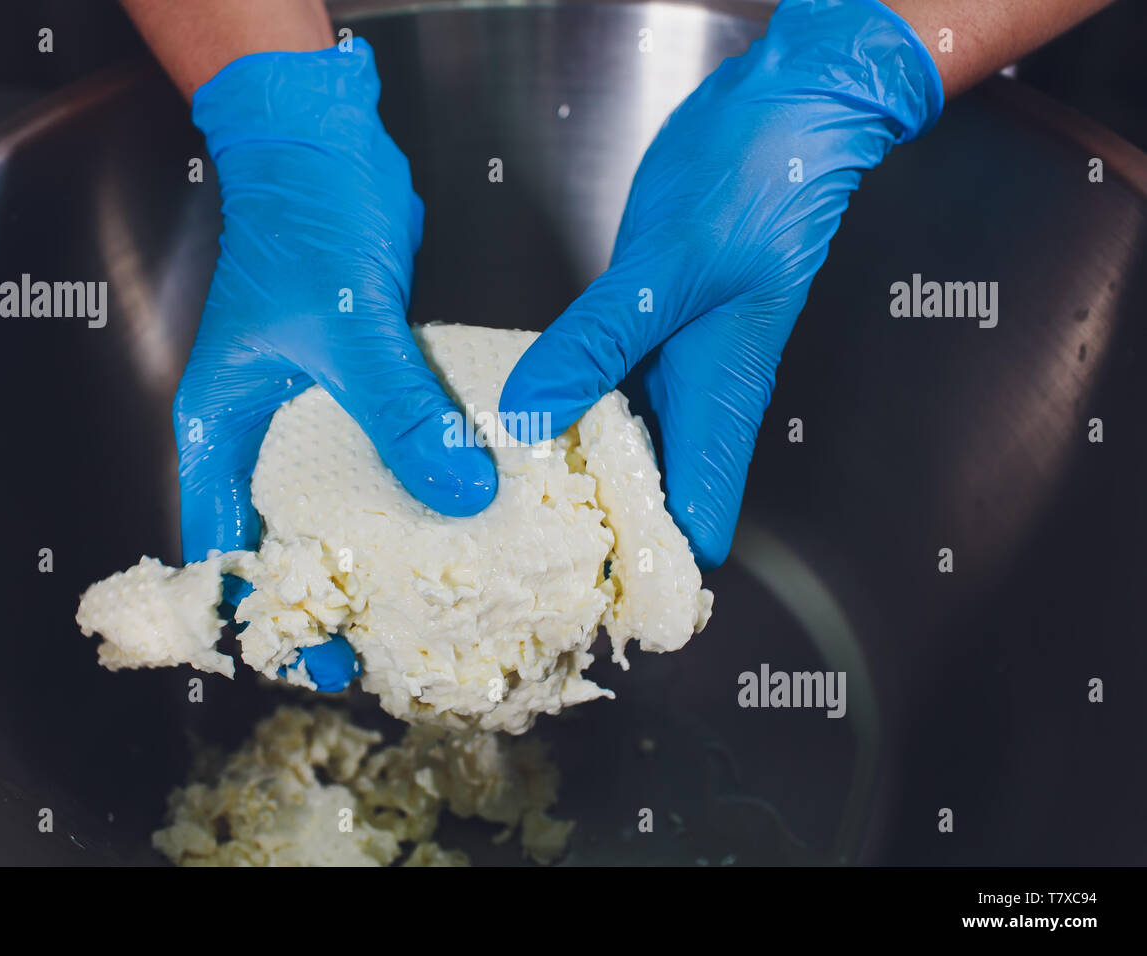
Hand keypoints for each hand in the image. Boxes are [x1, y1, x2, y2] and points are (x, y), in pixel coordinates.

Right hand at [175, 40, 495, 689]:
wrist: (326, 145)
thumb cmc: (301, 221)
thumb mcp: (346, 329)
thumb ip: (400, 414)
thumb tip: (462, 495)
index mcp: (221, 430)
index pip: (225, 547)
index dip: (268, 612)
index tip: (321, 658)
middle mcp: (263, 431)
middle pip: (292, 534)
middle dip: (338, 590)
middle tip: (396, 642)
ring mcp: (315, 409)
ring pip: (347, 498)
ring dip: (388, 539)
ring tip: (440, 594)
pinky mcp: (362, 386)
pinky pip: (390, 451)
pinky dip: (419, 482)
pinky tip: (463, 513)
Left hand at [500, 0, 941, 566]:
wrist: (784, 116)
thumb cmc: (753, 187)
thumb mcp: (666, 270)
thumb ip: (595, 345)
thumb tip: (529, 417)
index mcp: (718, 401)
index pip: (696, 527)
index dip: (652, 577)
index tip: (592, 609)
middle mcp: (699, 397)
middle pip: (654, 503)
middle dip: (597, 540)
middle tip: (515, 562)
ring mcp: (674, 366)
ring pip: (624, 452)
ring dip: (574, 479)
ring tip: (499, 505)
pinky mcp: (649, 332)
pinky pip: (604, 395)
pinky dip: (566, 414)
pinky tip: (518, 416)